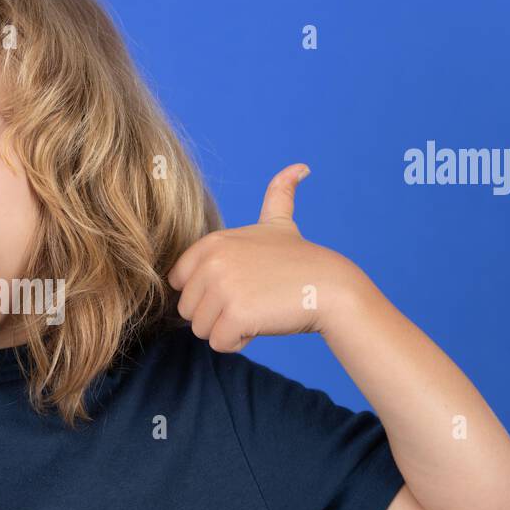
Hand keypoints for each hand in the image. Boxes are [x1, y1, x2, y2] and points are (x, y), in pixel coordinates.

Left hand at [167, 163, 362, 351]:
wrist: (331, 288)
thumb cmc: (301, 262)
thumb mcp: (279, 223)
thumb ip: (278, 195)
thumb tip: (300, 167)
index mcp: (211, 243)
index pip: (179, 283)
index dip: (205, 292)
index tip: (238, 285)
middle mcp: (212, 261)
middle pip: (188, 309)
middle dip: (216, 314)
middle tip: (251, 299)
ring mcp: (223, 287)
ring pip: (200, 329)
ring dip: (227, 329)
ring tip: (257, 309)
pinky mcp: (236, 313)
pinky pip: (219, 342)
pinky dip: (238, 341)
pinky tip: (261, 323)